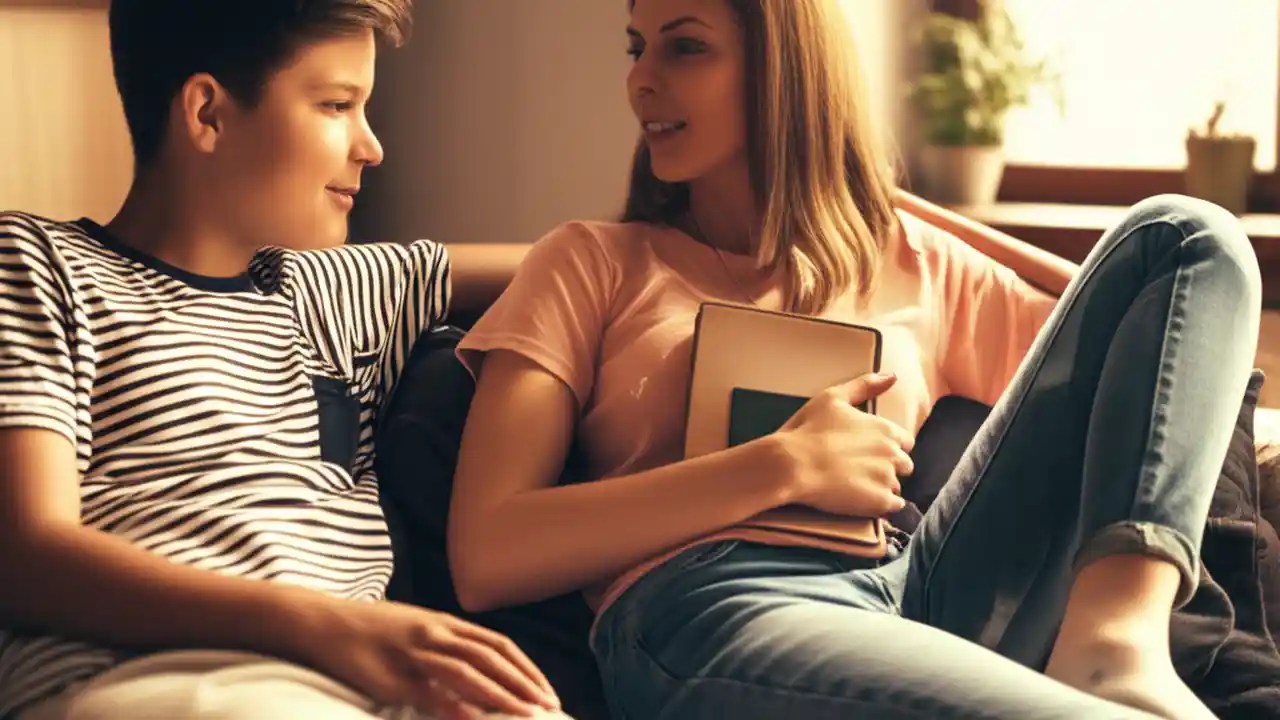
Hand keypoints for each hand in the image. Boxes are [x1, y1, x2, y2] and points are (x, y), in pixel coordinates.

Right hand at [295, 598, 560, 719]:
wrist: (323, 623)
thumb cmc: (371, 630)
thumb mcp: (416, 629)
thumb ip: (446, 647)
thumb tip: (476, 669)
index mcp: (445, 623)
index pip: (498, 645)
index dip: (525, 667)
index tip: (545, 689)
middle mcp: (436, 632)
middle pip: (491, 657)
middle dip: (523, 683)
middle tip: (549, 707)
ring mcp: (414, 652)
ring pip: (467, 672)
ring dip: (500, 695)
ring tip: (525, 714)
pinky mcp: (390, 675)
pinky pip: (428, 692)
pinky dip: (453, 706)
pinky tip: (473, 719)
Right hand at [774, 372, 914, 516]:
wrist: (790, 465)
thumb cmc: (807, 430)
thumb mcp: (833, 397)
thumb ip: (866, 385)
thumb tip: (892, 376)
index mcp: (885, 429)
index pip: (905, 441)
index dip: (887, 446)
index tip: (866, 451)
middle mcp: (893, 453)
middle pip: (904, 465)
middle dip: (887, 467)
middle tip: (858, 470)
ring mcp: (888, 479)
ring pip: (896, 486)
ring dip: (881, 487)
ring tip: (854, 486)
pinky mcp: (879, 502)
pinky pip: (893, 507)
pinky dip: (881, 505)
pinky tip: (860, 501)